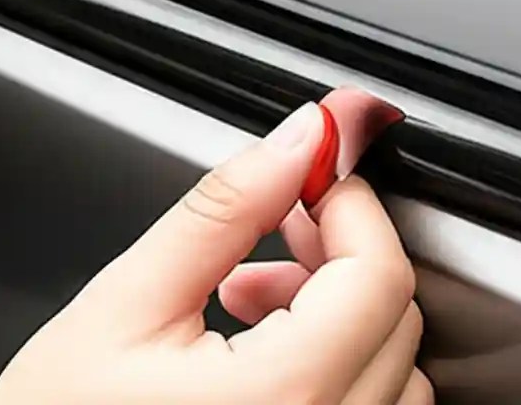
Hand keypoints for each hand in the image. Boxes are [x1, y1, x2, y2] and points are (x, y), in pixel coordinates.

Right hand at [0, 89, 432, 403]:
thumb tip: (298, 140)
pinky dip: (342, 367)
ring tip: (256, 297)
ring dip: (343, 313)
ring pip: (396, 371)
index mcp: (280, 400)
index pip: (378, 276)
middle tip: (273, 228)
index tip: (312, 177)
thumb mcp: (123, 305)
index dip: (350, 206)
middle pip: (394, 318)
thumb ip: (221, 212)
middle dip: (339, 254)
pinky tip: (268, 352)